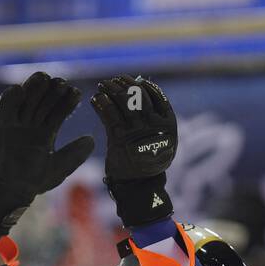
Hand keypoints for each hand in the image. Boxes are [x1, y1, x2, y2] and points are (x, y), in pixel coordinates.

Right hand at [0, 72, 94, 231]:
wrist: (12, 190)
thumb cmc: (35, 180)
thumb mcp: (60, 167)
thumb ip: (75, 154)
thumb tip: (92, 140)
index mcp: (46, 132)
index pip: (58, 112)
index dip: (67, 102)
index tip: (77, 93)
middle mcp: (31, 124)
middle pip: (43, 102)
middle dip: (52, 92)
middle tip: (62, 82)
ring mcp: (15, 123)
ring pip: (26, 101)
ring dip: (33, 88)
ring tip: (44, 78)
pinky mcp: (0, 125)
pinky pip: (4, 108)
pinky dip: (10, 98)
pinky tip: (19, 90)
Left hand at [91, 74, 176, 226]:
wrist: (139, 186)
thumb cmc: (148, 160)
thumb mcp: (161, 139)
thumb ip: (156, 117)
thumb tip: (140, 86)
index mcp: (168, 124)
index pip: (156, 95)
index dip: (142, 84)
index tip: (132, 79)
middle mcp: (154, 125)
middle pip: (138, 94)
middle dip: (124, 83)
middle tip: (113, 80)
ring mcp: (137, 131)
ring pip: (122, 101)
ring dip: (110, 89)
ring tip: (102, 85)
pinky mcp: (120, 138)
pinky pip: (109, 113)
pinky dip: (101, 103)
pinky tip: (96, 99)